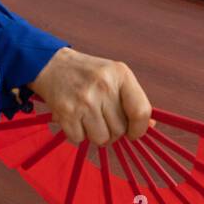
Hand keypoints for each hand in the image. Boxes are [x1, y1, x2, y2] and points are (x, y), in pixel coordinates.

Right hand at [29, 47, 152, 145]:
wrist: (53, 65)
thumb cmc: (89, 74)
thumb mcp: (115, 77)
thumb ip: (133, 100)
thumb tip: (150, 126)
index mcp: (121, 75)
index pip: (141, 111)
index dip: (139, 129)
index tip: (133, 133)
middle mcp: (104, 86)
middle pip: (120, 130)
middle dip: (114, 132)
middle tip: (104, 121)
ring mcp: (84, 100)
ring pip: (102, 138)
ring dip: (97, 135)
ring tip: (90, 121)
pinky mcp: (66, 111)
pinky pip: (80, 139)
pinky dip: (78, 134)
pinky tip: (76, 119)